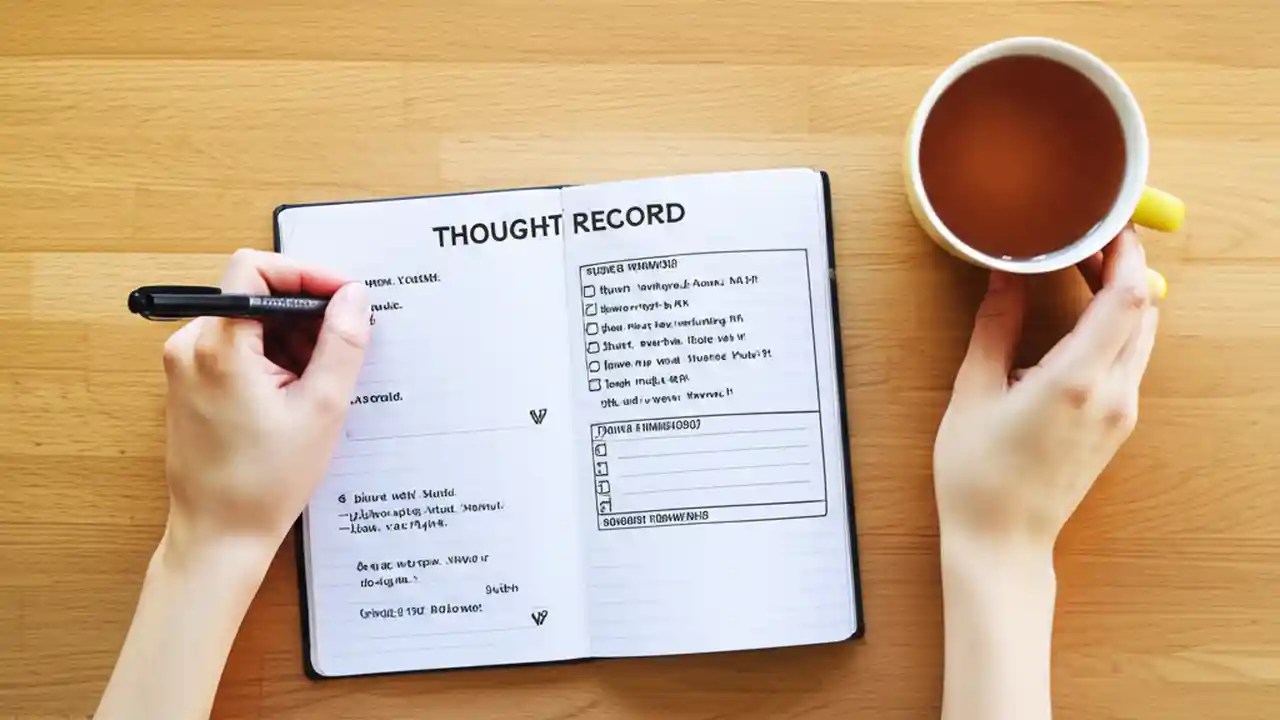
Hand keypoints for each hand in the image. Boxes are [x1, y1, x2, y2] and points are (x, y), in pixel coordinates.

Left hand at [159, 249, 370, 565]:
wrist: (219, 535)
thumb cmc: (264, 482)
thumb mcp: (322, 408)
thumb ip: (342, 343)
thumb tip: (355, 297)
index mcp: (218, 346)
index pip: (255, 269)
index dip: (305, 273)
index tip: (342, 297)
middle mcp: (190, 346)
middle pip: (255, 294)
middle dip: (305, 315)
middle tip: (341, 351)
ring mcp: (185, 365)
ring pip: (249, 321)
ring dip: (291, 340)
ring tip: (316, 387)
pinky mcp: (189, 383)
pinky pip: (237, 347)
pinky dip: (272, 358)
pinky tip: (295, 397)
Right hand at [934, 228, 1159, 556]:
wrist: (1001, 541)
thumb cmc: (977, 475)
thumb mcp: (974, 392)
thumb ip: (995, 327)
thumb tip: (1005, 274)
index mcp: (1076, 381)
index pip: (1127, 297)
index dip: (1124, 252)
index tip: (1104, 222)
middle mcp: (1112, 394)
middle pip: (1144, 310)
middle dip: (1122, 267)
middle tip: (1084, 240)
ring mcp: (1121, 413)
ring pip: (1142, 336)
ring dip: (1121, 298)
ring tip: (1079, 272)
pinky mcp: (1117, 426)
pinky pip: (1130, 361)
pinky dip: (1115, 328)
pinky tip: (1079, 319)